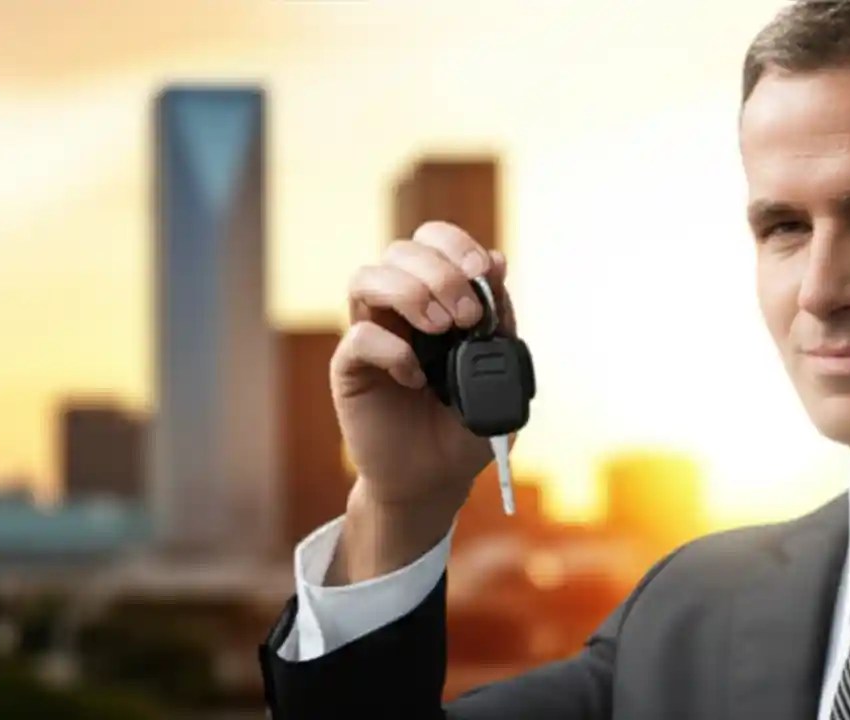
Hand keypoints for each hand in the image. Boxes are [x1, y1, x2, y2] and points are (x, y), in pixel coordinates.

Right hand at [333, 221, 518, 515]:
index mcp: (437, 297)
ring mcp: (372, 334)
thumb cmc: (466, 425)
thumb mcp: (498, 372)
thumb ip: (499, 322)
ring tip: (441, 332)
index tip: (484, 273)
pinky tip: (416, 377)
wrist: (436, 480)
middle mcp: (400, 307)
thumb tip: (498, 264)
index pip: (433, 241)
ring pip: (368, 277)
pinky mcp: (350, 369)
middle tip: (465, 317)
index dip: (455, 244)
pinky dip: (391, 350)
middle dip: (439, 273)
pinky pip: (358, 338)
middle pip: (400, 251)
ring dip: (410, 294)